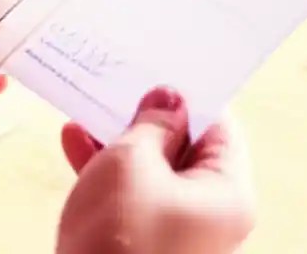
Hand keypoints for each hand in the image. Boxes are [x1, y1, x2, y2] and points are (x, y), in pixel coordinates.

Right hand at [55, 88, 255, 253]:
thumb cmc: (117, 247)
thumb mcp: (131, 164)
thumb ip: (150, 125)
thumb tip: (167, 102)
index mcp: (229, 194)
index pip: (220, 127)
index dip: (189, 96)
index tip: (159, 70)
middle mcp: (213, 218)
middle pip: (187, 151)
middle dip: (149, 120)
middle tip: (120, 85)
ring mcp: (179, 239)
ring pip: (154, 176)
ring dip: (121, 144)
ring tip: (87, 113)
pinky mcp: (146, 252)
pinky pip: (133, 202)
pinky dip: (108, 175)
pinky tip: (76, 146)